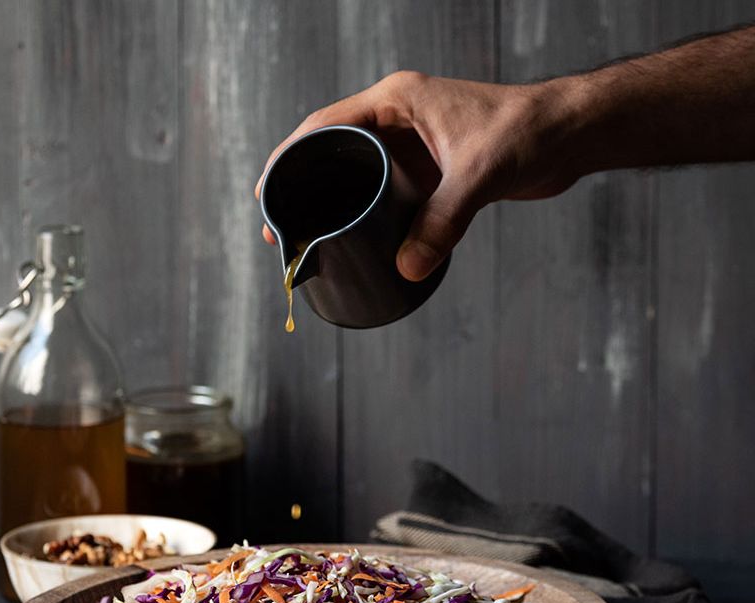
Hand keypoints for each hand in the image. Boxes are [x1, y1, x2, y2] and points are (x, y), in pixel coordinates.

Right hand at [255, 71, 582, 280]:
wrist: (568, 134)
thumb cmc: (528, 131)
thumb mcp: (478, 176)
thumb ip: (442, 222)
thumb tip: (408, 268)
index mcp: (397, 100)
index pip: (325, 125)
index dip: (290, 158)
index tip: (267, 193)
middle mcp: (399, 118)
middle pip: (333, 151)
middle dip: (306, 186)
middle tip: (280, 226)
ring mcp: (413, 144)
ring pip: (360, 174)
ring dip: (336, 203)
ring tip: (311, 236)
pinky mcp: (430, 168)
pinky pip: (387, 192)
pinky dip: (370, 213)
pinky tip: (357, 238)